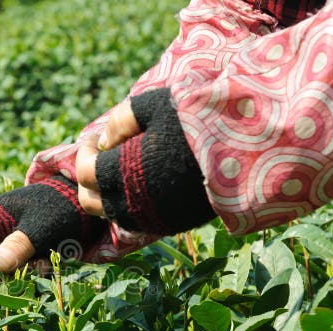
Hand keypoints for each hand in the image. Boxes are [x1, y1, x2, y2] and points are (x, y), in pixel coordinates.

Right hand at [0, 176, 103, 273]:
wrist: (82, 209)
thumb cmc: (58, 207)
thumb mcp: (41, 224)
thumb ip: (20, 244)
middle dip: (3, 274)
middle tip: (28, 268)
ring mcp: (5, 252)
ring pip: (0, 278)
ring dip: (22, 277)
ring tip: (44, 262)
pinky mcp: (20, 264)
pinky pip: (18, 280)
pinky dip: (32, 276)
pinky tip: (48, 263)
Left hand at [75, 88, 214, 234]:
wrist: (250, 148)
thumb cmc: (199, 119)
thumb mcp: (155, 105)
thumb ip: (121, 121)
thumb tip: (103, 141)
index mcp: (126, 172)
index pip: (85, 173)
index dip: (83, 154)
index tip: (93, 139)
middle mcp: (135, 201)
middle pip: (92, 202)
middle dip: (88, 180)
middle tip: (99, 157)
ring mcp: (154, 217)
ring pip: (114, 215)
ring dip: (108, 195)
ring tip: (120, 170)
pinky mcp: (174, 223)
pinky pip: (139, 221)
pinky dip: (130, 205)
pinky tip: (142, 183)